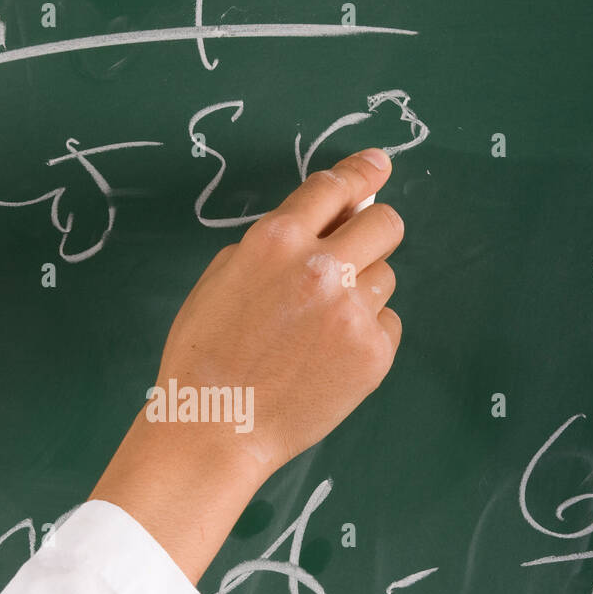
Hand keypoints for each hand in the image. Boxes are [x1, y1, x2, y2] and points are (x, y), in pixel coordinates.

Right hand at [90, 147, 402, 582]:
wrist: (215, 428)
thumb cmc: (205, 355)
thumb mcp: (222, 278)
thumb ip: (275, 244)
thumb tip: (327, 221)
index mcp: (276, 241)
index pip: (335, 188)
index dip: (363, 172)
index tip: (379, 165)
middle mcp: (320, 269)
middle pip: (386, 223)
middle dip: (373, 232)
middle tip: (354, 256)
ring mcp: (352, 313)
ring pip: (386, 276)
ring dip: (361, 290)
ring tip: (318, 328)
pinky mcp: (373, 353)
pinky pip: (387, 324)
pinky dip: (365, 335)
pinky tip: (327, 358)